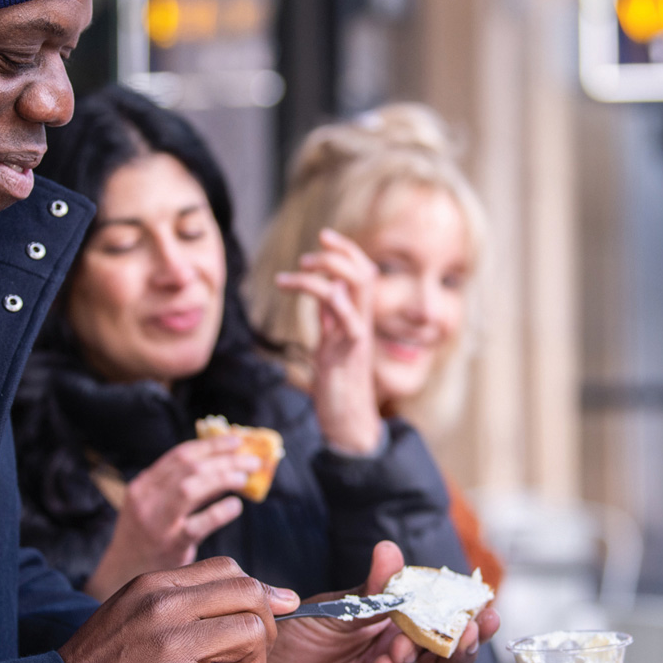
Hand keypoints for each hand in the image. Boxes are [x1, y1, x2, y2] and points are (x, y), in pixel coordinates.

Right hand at [59, 558, 299, 662]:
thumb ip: (179, 607)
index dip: (257, 596)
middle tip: (254, 660)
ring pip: (252, 634)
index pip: (229, 570)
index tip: (262, 622)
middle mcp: (161, 607)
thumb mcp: (130, 618)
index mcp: (152, 586)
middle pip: (250, 595)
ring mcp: (168, 646)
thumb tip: (243, 599)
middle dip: (266, 628)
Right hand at [87, 436, 259, 598]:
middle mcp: (146, 500)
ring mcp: (157, 523)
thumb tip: (222, 465)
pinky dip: (220, 511)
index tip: (236, 440)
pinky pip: (199, 524)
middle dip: (223, 458)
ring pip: (190, 489)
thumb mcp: (151, 505)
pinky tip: (235, 506)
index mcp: (142, 485)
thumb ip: (176, 486)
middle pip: (188, 467)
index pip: (179, 455)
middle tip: (251, 459)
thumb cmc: (147, 537)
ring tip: (245, 477)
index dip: (211, 445)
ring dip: (222, 478)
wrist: (123, 575)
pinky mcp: (170, 545)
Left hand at [242, 541, 500, 662]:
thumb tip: (390, 551)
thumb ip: (369, 590)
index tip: (487, 607)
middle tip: (470, 629)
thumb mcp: (335, 608)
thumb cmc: (295, 637)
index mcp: (399, 641)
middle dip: (459, 652)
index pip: (444, 636)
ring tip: (406, 643)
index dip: (469, 625)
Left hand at [275, 229, 383, 455]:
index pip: (361, 273)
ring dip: (329, 271)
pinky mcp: (351, 355)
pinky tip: (316, 291)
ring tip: (298, 271)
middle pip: (364, 273)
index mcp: (355, 319)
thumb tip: (326, 290)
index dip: (346, 250)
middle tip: (311, 250)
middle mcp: (361, 323)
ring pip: (359, 288)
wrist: (349, 425)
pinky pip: (351, 321)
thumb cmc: (338, 388)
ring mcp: (358, 337)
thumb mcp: (330, 346)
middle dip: (339, 252)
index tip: (323, 237)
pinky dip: (336, 301)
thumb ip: (330, 318)